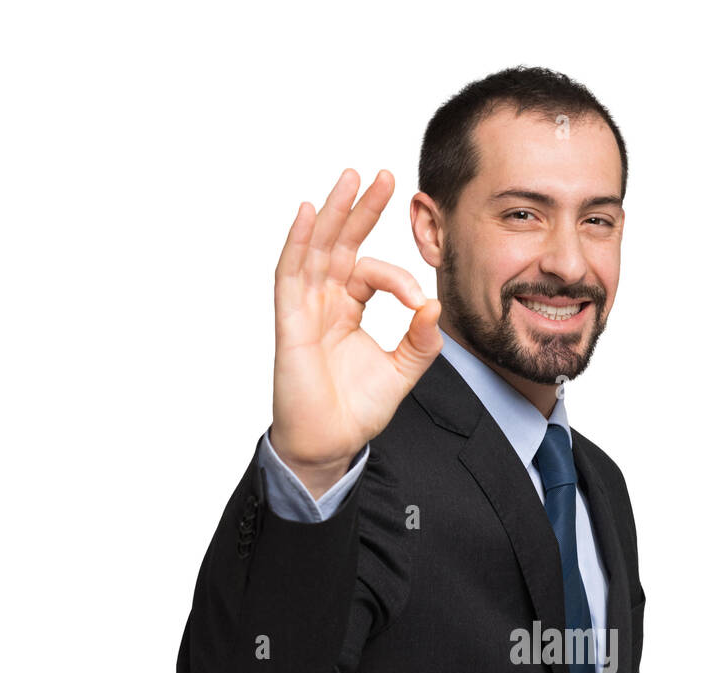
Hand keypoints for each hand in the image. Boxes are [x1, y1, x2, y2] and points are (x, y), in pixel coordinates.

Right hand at [270, 167, 442, 478]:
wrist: (332, 443)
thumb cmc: (358, 409)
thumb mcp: (403, 370)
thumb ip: (421, 339)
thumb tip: (434, 304)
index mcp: (348, 309)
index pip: (370, 272)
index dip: (397, 278)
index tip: (417, 301)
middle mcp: (324, 301)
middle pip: (341, 243)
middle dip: (361, 208)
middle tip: (384, 176)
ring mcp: (304, 307)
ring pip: (317, 248)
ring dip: (332, 212)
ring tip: (350, 178)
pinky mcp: (290, 320)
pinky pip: (290, 273)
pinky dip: (298, 242)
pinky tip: (309, 213)